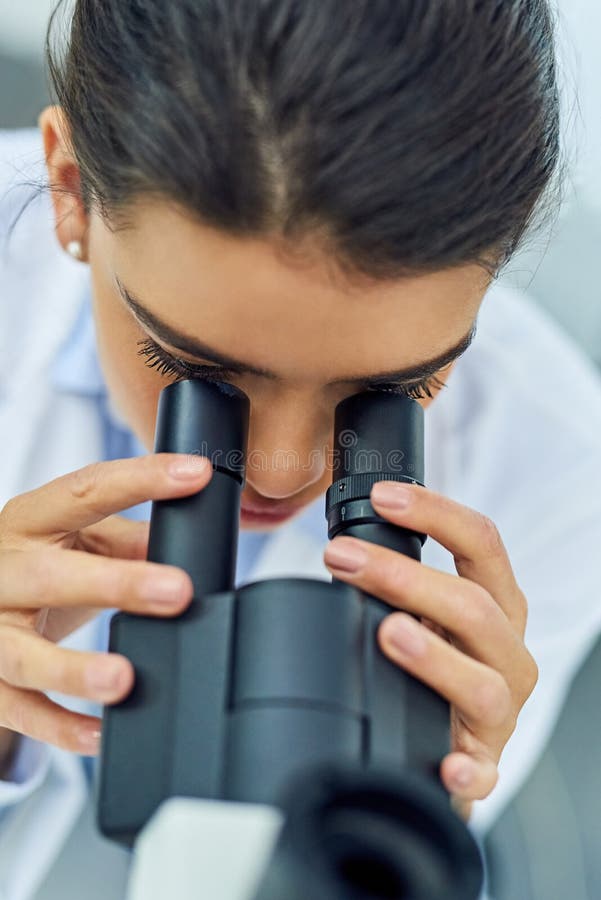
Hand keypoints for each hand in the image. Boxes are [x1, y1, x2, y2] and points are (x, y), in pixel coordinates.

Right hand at [0, 453, 211, 759]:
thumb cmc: (36, 566)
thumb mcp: (77, 541)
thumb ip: (129, 540)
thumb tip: (189, 539)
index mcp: (30, 521)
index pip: (84, 491)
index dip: (141, 479)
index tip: (195, 475)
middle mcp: (2, 570)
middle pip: (52, 576)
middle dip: (116, 584)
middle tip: (177, 591)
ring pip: (23, 654)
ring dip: (74, 670)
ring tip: (124, 680)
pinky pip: (19, 711)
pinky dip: (59, 727)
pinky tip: (99, 733)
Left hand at [323, 479, 537, 820]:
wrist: (449, 745)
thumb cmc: (433, 668)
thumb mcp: (427, 615)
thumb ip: (399, 584)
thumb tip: (344, 546)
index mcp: (496, 606)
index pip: (481, 543)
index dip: (435, 512)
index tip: (383, 497)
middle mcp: (506, 653)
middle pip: (474, 606)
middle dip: (403, 576)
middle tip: (343, 560)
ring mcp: (500, 711)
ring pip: (483, 682)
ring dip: (435, 656)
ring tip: (391, 634)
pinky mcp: (484, 765)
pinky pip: (483, 771)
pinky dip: (466, 768)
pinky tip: (444, 762)